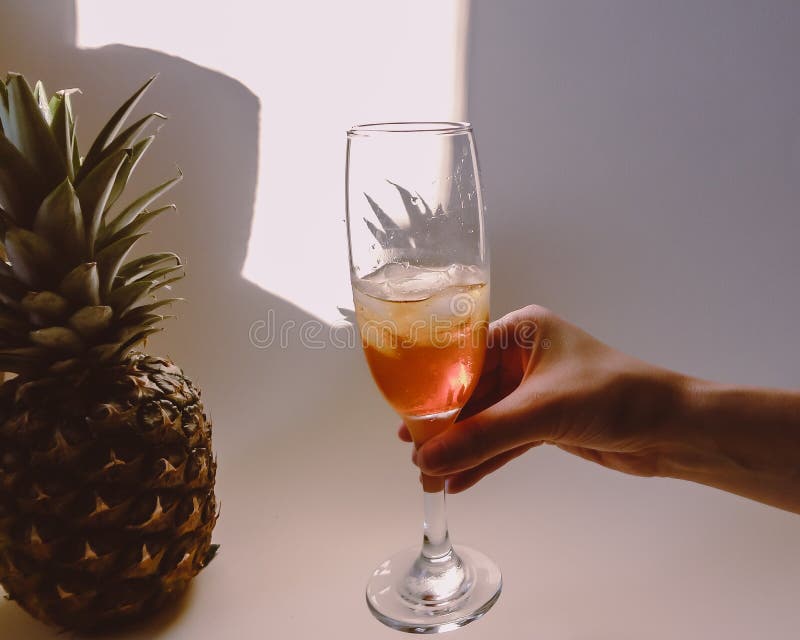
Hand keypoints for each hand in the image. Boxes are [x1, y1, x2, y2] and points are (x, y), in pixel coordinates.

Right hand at [399, 305, 686, 492]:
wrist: (674, 430)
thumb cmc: (617, 397)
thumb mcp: (542, 412)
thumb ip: (484, 435)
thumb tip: (428, 460)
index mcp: (522, 332)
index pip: (461, 356)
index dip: (431, 388)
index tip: (404, 415)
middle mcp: (523, 357)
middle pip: (469, 392)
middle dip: (443, 426)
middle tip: (413, 452)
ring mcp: (533, 392)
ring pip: (484, 420)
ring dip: (460, 448)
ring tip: (427, 476)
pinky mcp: (544, 422)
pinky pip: (503, 440)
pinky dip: (483, 459)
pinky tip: (458, 481)